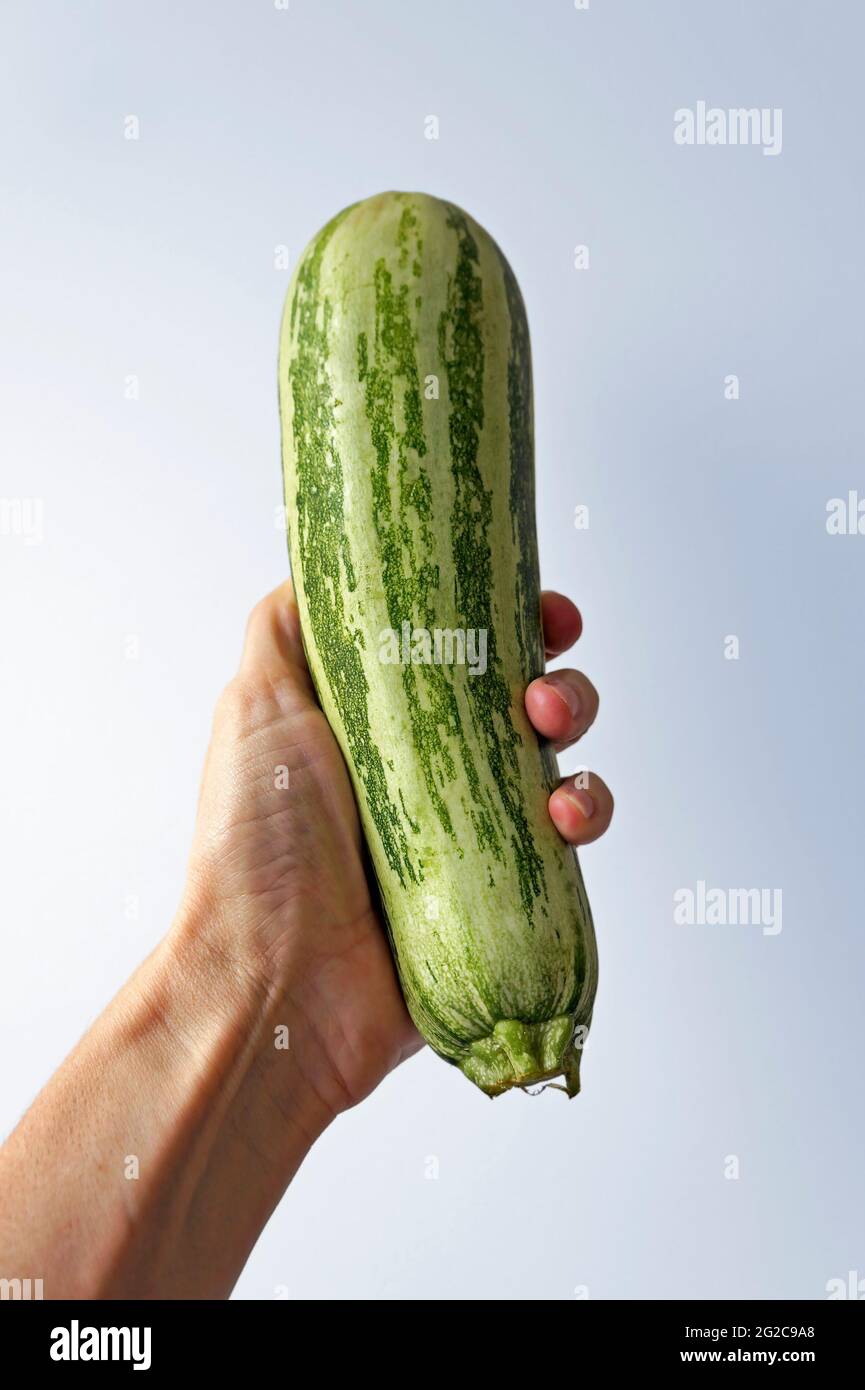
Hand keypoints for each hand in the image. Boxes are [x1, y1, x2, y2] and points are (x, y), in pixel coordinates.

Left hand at [179, 582, 613, 1119]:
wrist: (273, 980)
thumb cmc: (254, 844)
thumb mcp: (256, 702)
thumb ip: (291, 623)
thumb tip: (329, 556)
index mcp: (380, 721)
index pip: (462, 649)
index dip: (508, 620)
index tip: (537, 604)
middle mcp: (429, 770)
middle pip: (521, 696)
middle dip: (552, 676)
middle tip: (539, 690)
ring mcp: (471, 832)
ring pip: (558, 759)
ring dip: (576, 733)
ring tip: (550, 740)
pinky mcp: (505, 892)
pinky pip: (570, 841)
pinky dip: (585, 813)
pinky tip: (564, 819)